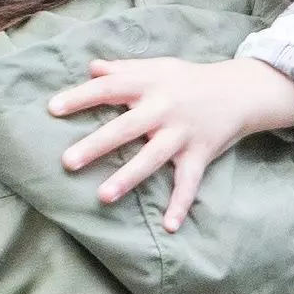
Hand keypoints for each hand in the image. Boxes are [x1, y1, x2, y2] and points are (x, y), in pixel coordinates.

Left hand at [48, 56, 293, 231]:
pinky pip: (189, 182)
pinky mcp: (201, 153)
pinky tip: (168, 226)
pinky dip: (181, 203)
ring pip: (153, 157)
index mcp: (150, 85)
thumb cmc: (189, 80)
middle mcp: (165, 108)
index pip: (110, 88)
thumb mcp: (158, 68)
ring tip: (103, 197)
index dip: (81, 97)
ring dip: (129, 177)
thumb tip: (91, 67)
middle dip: (98, 144)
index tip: (53, 108)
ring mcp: (183, 133)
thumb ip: (124, 69)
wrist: (241, 89)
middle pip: (127, 127)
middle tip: (68, 161)